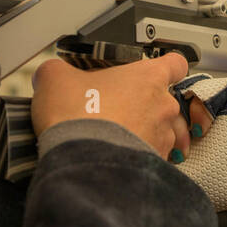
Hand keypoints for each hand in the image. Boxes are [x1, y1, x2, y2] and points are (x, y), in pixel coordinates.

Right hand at [30, 52, 213, 160]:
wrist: (82, 162)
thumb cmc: (78, 118)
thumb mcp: (55, 79)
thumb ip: (58, 70)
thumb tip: (50, 74)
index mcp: (148, 77)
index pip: (175, 63)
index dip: (166, 66)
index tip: (153, 71)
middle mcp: (163, 106)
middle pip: (165, 100)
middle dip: (143, 105)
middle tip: (116, 110)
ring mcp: (163, 137)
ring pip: (162, 131)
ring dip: (143, 132)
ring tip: (115, 137)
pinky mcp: (156, 163)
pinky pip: (154, 157)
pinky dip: (138, 157)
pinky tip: (116, 157)